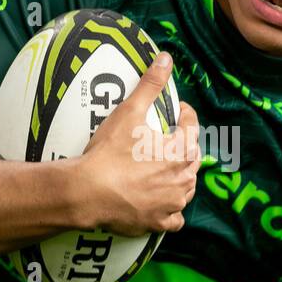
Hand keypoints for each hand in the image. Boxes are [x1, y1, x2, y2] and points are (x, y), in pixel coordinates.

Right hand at [76, 51, 200, 236]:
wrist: (87, 192)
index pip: (193, 128)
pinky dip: (172, 210)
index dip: (185, 115)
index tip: (178, 110)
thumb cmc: (108, 153)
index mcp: (180, 151)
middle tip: (172, 138)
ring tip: (168, 168)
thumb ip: (150, 84)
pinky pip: (175, 218)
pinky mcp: (158, 222)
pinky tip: (164, 202)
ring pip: (188, 188)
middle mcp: (183, 179)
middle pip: (193, 159)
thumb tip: (165, 59)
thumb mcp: (129, 111)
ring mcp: (172, 203)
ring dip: (182, 177)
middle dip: (186, 145)